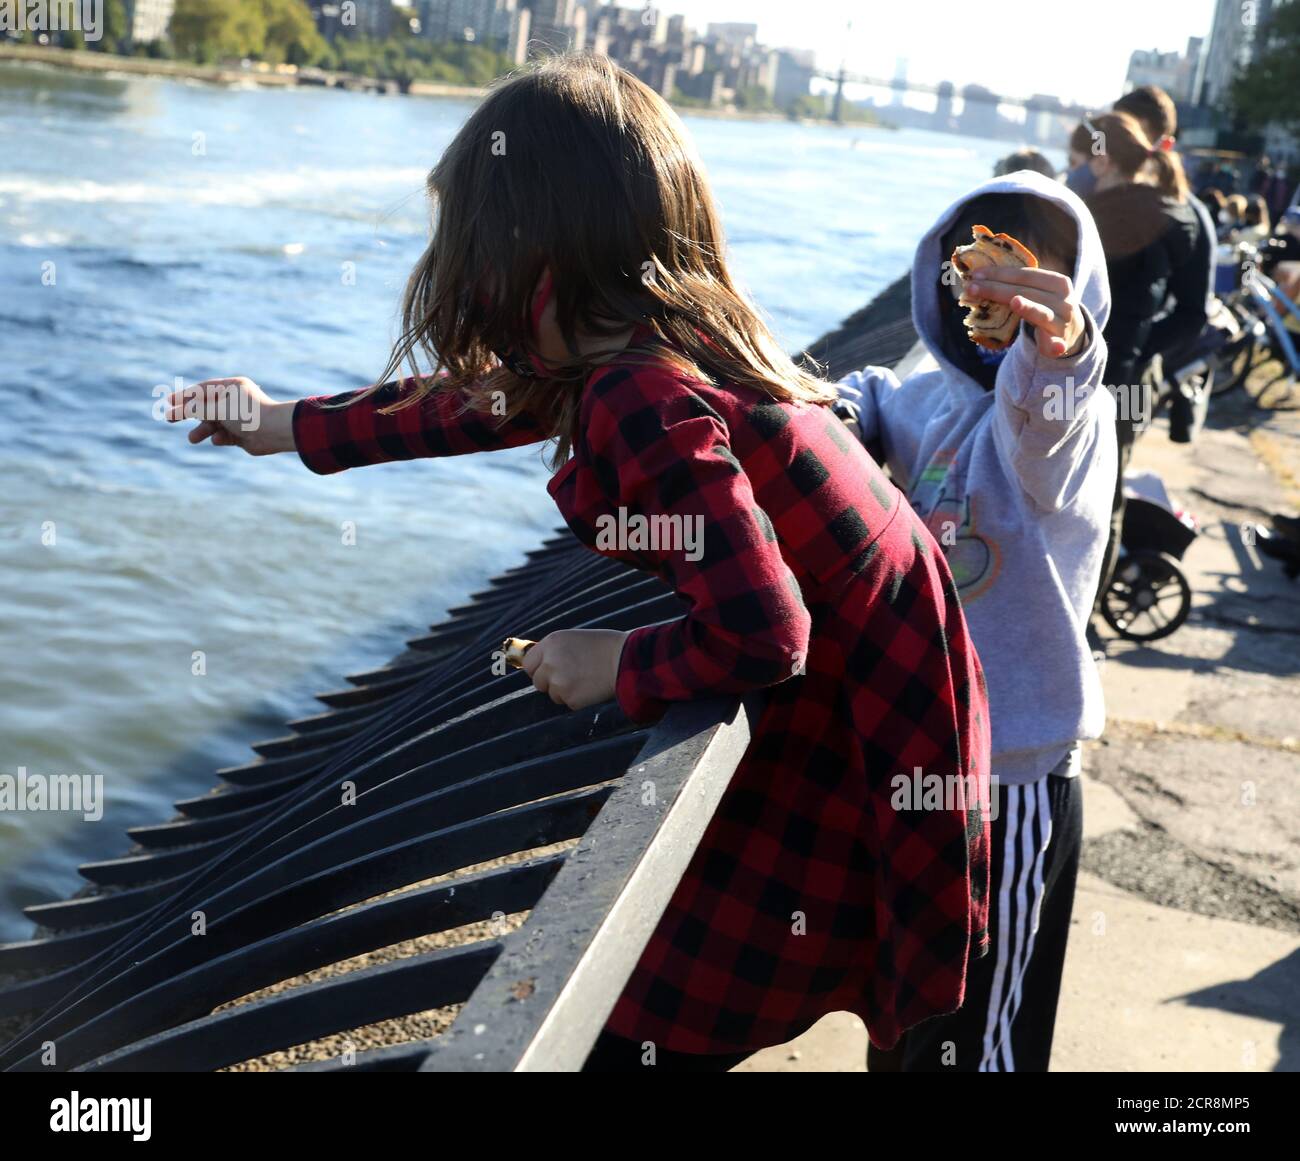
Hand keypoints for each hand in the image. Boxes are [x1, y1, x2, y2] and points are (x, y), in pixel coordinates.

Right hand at [165, 377, 295, 455]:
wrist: (275, 432)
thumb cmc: (247, 415)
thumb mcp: (217, 409)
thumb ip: (196, 409)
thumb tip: (176, 411)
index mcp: (232, 387)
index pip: (202, 389)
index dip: (184, 396)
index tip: (168, 401)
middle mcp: (235, 401)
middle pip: (205, 406)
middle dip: (189, 414)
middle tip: (169, 419)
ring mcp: (239, 418)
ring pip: (213, 423)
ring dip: (202, 430)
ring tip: (193, 439)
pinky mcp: (243, 435)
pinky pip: (224, 436)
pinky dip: (219, 438)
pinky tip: (220, 440)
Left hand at [521, 629, 627, 710]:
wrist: (626, 660)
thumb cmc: (605, 646)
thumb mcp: (575, 639)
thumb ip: (555, 651)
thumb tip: (541, 665)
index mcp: (551, 643)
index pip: (528, 663)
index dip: (538, 669)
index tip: (545, 672)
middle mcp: (550, 662)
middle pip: (538, 681)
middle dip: (550, 682)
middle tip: (570, 678)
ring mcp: (558, 682)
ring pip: (553, 694)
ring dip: (565, 691)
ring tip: (586, 679)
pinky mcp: (570, 698)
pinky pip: (568, 703)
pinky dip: (578, 699)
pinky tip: (592, 687)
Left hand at [967, 267, 1085, 358]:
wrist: (1071, 333)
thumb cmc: (1045, 308)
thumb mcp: (1038, 294)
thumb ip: (1017, 286)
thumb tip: (979, 278)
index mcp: (1057, 282)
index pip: (1025, 275)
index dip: (1000, 273)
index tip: (976, 273)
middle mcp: (1062, 299)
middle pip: (1026, 292)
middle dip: (997, 289)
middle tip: (972, 288)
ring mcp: (1061, 321)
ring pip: (1041, 313)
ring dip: (1027, 308)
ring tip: (1016, 302)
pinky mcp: (1059, 343)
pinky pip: (1057, 344)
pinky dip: (1057, 345)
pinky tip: (1056, 347)